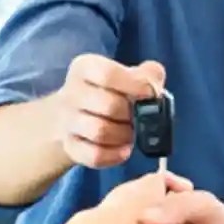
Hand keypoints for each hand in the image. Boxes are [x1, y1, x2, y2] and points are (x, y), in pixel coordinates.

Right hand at [52, 54, 164, 168]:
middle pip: (108, 106)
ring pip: (100, 132)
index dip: (135, 85)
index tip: (150, 94)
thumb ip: (148, 75)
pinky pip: (94, 156)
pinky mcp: (70, 147)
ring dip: (124, 135)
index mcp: (85, 67)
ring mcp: (67, 121)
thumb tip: (155, 86)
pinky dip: (114, 156)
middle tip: (140, 117)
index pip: (107, 74)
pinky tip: (124, 150)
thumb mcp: (127, 74)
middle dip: (132, 115)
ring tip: (131, 133)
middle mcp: (71, 92)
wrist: (74, 115)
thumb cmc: (109, 91)